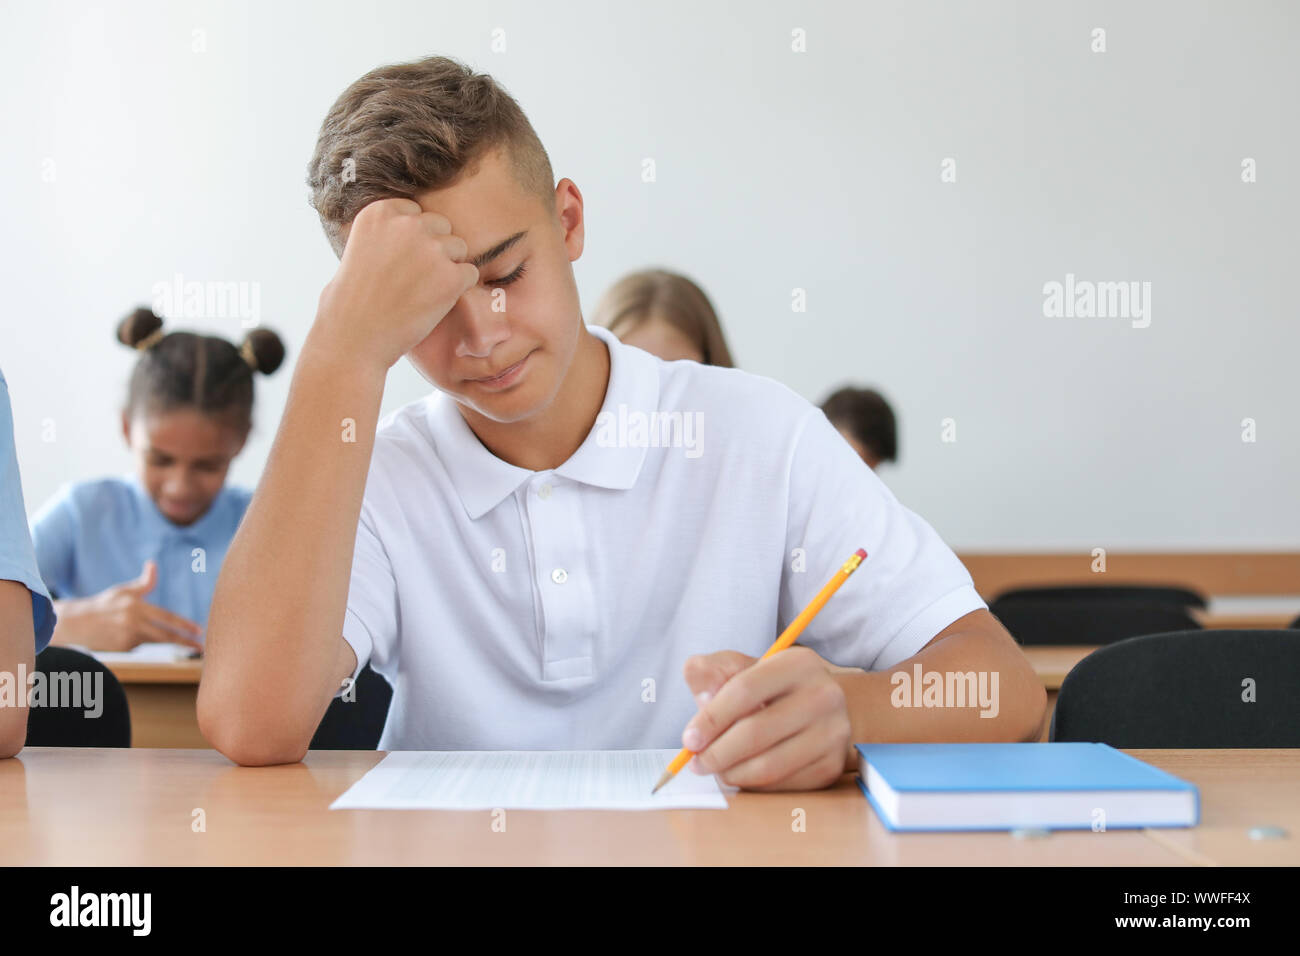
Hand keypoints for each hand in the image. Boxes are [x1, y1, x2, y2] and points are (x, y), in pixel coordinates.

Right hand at [73, 561, 203, 652]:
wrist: (75, 624)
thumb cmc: (104, 605)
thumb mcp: (124, 591)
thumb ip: (144, 582)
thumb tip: (153, 563)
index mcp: (136, 606)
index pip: (166, 617)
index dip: (184, 625)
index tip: (200, 630)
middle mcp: (132, 622)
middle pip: (165, 635)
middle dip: (185, 642)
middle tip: (202, 647)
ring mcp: (126, 637)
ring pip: (154, 641)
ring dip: (164, 642)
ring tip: (167, 639)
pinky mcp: (122, 649)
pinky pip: (140, 647)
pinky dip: (141, 642)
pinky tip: (127, 637)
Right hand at [312, 198, 479, 372]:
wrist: (353, 337)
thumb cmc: (351, 301)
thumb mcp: (358, 249)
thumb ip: (386, 233)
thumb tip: (411, 231)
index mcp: (381, 211)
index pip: (416, 212)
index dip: (412, 239)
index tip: (399, 262)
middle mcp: (408, 223)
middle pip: (441, 226)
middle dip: (433, 250)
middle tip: (413, 280)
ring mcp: (432, 249)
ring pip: (459, 248)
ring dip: (448, 268)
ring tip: (421, 293)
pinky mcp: (451, 276)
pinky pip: (470, 273)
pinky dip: (458, 289)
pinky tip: (434, 304)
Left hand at [681, 646, 851, 790]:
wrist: (820, 706)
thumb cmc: (771, 687)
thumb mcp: (741, 666)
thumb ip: (711, 671)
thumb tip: (703, 697)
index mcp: (798, 663)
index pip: (744, 691)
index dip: (711, 718)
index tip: (689, 740)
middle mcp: (824, 696)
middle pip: (755, 732)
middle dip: (716, 753)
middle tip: (697, 762)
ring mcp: (833, 733)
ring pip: (768, 766)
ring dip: (732, 773)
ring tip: (716, 768)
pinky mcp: (832, 765)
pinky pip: (783, 785)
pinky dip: (754, 785)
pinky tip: (742, 773)